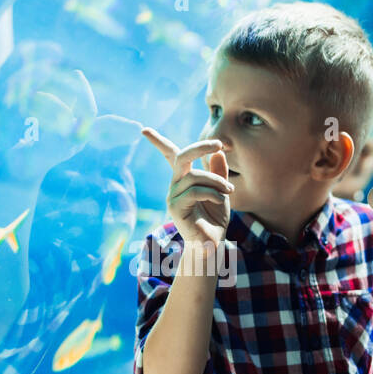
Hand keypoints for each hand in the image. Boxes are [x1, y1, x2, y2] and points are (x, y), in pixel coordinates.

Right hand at [142, 128, 231, 247]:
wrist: (210, 244)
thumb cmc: (214, 218)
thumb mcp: (221, 191)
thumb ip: (219, 173)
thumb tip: (219, 153)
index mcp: (183, 179)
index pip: (169, 156)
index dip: (157, 142)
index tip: (143, 130)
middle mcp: (175, 185)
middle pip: (181, 156)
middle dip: (200, 147)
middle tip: (219, 144)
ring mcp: (172, 196)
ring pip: (194, 176)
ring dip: (216, 180)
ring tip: (230, 190)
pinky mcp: (174, 208)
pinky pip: (194, 191)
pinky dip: (212, 192)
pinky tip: (221, 199)